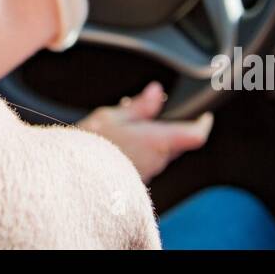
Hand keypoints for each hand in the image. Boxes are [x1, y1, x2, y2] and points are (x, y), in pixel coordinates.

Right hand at [76, 81, 213, 181]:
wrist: (71, 181)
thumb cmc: (90, 149)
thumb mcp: (111, 117)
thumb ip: (139, 106)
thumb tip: (157, 91)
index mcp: (158, 141)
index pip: (195, 134)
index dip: (203, 122)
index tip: (203, 113)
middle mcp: (158, 160)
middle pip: (177, 142)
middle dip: (169, 126)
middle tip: (153, 110)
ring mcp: (147, 174)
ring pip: (160, 152)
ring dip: (151, 138)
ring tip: (128, 124)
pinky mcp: (135, 182)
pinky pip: (146, 162)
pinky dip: (139, 150)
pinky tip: (119, 142)